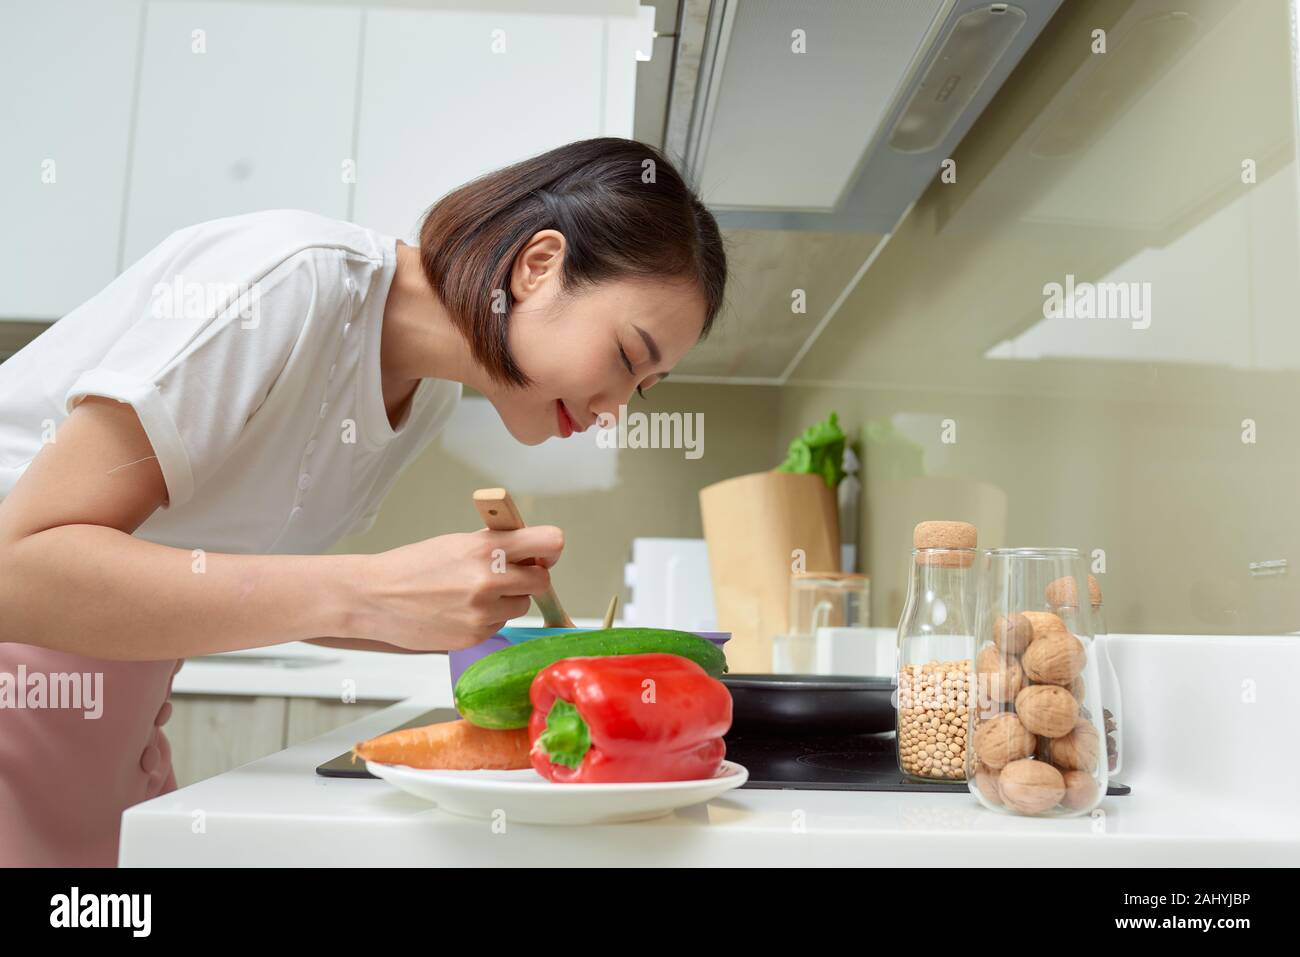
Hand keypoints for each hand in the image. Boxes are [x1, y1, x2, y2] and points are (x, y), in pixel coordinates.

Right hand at [354, 526, 563, 651]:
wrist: (374, 598)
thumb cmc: (413, 567)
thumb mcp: (457, 543)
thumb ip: (496, 545)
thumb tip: (532, 551)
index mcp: (487, 547)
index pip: (550, 542)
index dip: (549, 550)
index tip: (542, 555)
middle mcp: (490, 579)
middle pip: (542, 581)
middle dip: (528, 579)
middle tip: (506, 576)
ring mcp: (484, 611)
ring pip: (521, 605)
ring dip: (506, 601)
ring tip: (472, 595)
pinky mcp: (476, 635)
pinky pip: (500, 625)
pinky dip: (487, 619)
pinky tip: (459, 612)